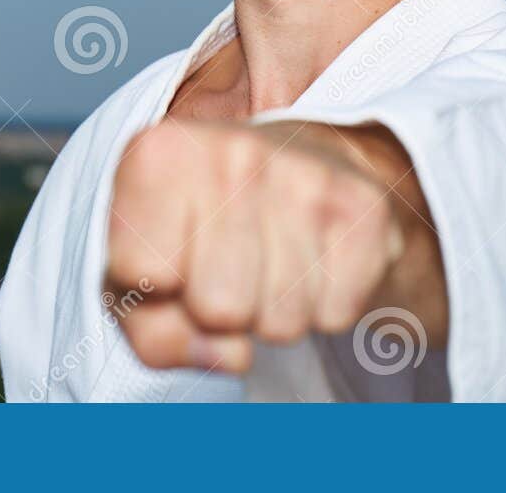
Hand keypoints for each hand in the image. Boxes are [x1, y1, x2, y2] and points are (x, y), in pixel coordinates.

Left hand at [104, 117, 406, 372]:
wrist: (303, 161)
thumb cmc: (203, 227)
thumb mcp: (141, 273)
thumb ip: (153, 331)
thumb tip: (226, 354)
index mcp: (159, 154)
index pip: (140, 271)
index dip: (155, 286)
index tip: (170, 254)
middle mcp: (233, 149)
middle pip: (220, 308)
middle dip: (221, 311)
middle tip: (228, 267)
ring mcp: (305, 174)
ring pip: (282, 321)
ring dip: (274, 311)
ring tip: (270, 261)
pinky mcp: (365, 207)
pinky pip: (335, 314)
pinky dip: (324, 304)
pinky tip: (313, 257)